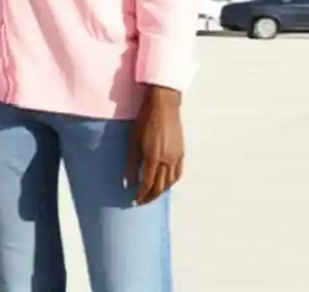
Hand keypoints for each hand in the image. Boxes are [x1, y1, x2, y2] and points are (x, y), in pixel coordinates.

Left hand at [126, 85, 184, 205]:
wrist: (163, 107)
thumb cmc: (144, 122)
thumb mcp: (133, 142)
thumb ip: (130, 164)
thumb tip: (127, 183)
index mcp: (153, 158)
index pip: (148, 184)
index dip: (141, 195)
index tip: (134, 201)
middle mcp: (167, 160)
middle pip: (160, 187)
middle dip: (150, 197)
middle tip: (141, 201)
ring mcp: (176, 157)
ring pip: (170, 182)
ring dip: (161, 191)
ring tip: (152, 194)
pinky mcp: (181, 152)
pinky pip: (178, 173)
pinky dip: (171, 182)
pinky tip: (165, 183)